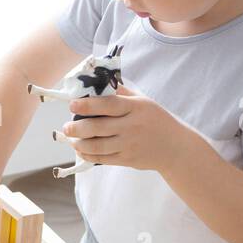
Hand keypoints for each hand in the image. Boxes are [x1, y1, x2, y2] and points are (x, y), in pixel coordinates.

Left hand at [63, 86, 191, 173]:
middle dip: (77, 127)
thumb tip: (98, 83)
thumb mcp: (144, 102)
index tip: (72, 104)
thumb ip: (122, 94)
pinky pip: (102, 159)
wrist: (176, 147)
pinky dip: (88, 155)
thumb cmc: (157, 120)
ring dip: (79, 143)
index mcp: (136, 108)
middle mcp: (131, 126)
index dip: (87, 104)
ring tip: (71, 139)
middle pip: (98, 127)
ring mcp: (129, 144)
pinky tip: (81, 150)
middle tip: (66, 126)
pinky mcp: (127, 159)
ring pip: (97, 145)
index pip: (108, 104)